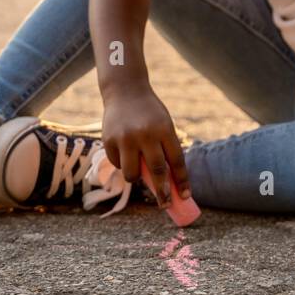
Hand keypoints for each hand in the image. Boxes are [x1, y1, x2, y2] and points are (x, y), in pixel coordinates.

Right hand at [100, 86, 189, 207]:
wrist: (125, 90)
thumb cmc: (150, 113)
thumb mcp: (163, 125)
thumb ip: (165, 150)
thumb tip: (168, 184)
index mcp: (164, 129)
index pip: (176, 160)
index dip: (181, 181)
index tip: (185, 196)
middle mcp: (144, 134)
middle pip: (156, 170)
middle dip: (162, 192)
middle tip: (165, 204)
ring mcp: (125, 138)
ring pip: (132, 174)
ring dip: (136, 177)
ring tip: (137, 167)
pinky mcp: (108, 140)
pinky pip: (118, 164)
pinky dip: (123, 163)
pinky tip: (123, 149)